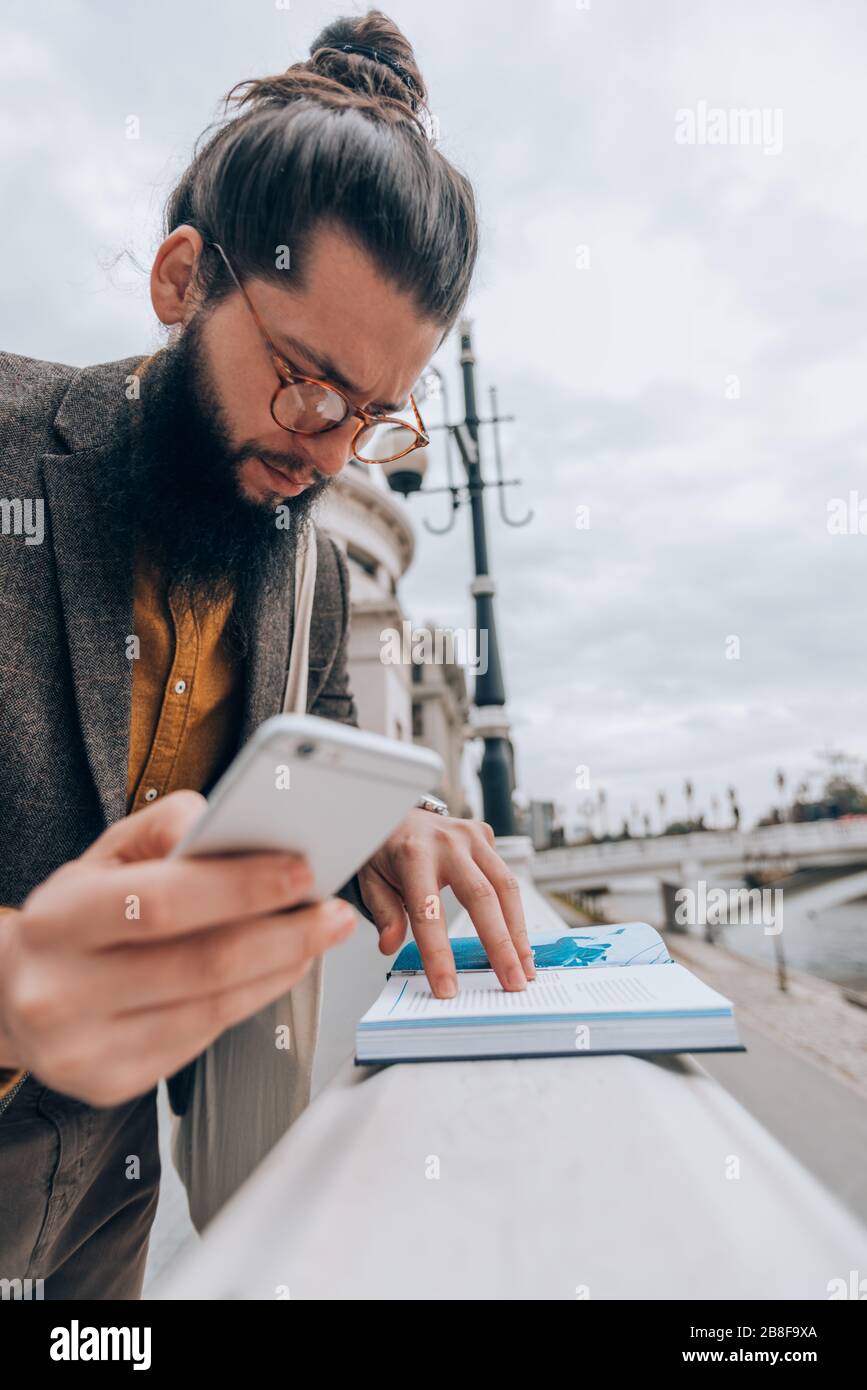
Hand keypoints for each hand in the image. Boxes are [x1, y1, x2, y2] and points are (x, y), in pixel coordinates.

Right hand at [0, 791, 355, 1106]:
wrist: (14, 995)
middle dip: (284, 935)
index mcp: (58, 921)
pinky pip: (202, 1039)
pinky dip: (252, 1000)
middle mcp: (61, 992)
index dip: (240, 887)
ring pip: (211, 1009)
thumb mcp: (101, 857)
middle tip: (334, 912)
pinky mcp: (110, 1086)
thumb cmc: (75, 917)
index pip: (160, 902)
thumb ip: (161, 828)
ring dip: (281, 969)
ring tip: (317, 936)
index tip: (301, 870)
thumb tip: (220, 820)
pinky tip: (278, 971)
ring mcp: (83, 1050)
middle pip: (199, 964)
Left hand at [357, 808, 534, 997]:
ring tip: (525, 967)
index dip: (438, 953)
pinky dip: (515, 911)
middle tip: (512, 982)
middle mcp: (447, 841)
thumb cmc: (383, 850)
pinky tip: (519, 940)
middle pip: (481, 897)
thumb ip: (384, 912)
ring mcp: (471, 835)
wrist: (395, 811)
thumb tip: (391, 945)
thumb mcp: (371, 879)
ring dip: (518, 931)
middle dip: (499, 944)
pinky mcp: (485, 835)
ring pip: (505, 886)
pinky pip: (505, 876)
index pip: (428, 911)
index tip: (447, 988)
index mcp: (413, 854)